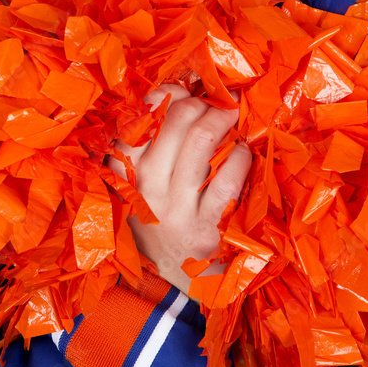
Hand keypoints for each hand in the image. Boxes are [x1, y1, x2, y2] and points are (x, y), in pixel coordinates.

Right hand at [106, 84, 251, 295]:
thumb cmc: (158, 217)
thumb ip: (148, 143)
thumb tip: (177, 89)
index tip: (183, 89)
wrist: (173, 277)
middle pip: (175, 119)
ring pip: (202, 140)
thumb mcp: (138, 182)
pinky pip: (228, 178)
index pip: (139, 117)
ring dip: (222, 119)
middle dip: (201, 101)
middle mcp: (146, 187)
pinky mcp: (207, 227)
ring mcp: (176, 208)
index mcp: (125, 171)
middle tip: (214, 102)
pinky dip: (240, 156)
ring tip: (230, 115)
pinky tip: (243, 153)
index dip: (165, 93)